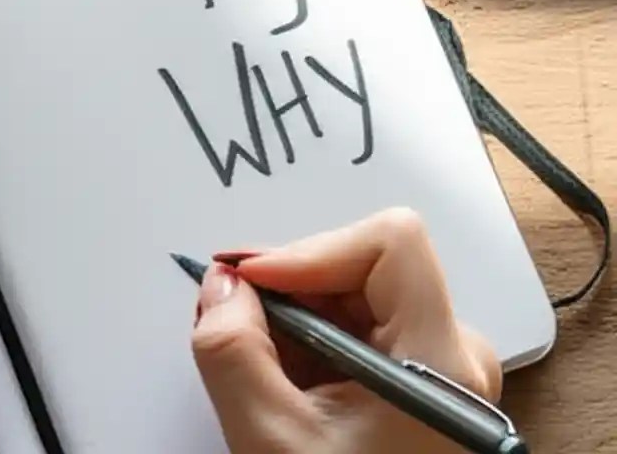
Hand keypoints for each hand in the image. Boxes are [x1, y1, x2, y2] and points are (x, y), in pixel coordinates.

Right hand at [193, 208, 503, 453]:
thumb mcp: (271, 439)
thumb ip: (233, 352)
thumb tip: (221, 288)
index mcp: (439, 361)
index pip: (388, 243)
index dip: (309, 249)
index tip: (253, 278)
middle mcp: (455, 355)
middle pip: (366, 264)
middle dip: (290, 283)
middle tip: (233, 311)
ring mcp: (442, 368)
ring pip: (359, 293)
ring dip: (296, 313)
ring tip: (261, 361)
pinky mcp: (422, 380)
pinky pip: (362, 325)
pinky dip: (312, 338)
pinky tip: (287, 378)